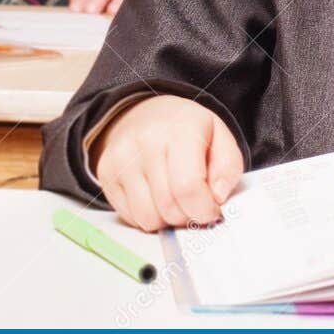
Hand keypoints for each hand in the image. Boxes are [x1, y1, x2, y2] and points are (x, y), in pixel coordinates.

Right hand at [92, 95, 243, 230]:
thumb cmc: (186, 130)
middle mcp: (146, 140)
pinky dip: (148, 215)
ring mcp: (121, 157)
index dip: (204, 209)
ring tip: (174, 200)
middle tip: (194, 204)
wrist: (144, 113)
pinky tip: (155, 196)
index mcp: (180, 128)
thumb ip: (228, 168)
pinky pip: (130, 217)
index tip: (211, 210)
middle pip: (169, 207)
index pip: (188, 187)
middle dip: (188, 216)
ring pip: (148, 218)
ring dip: (166, 220)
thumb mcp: (219, 137)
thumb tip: (216, 197)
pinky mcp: (105, 172)